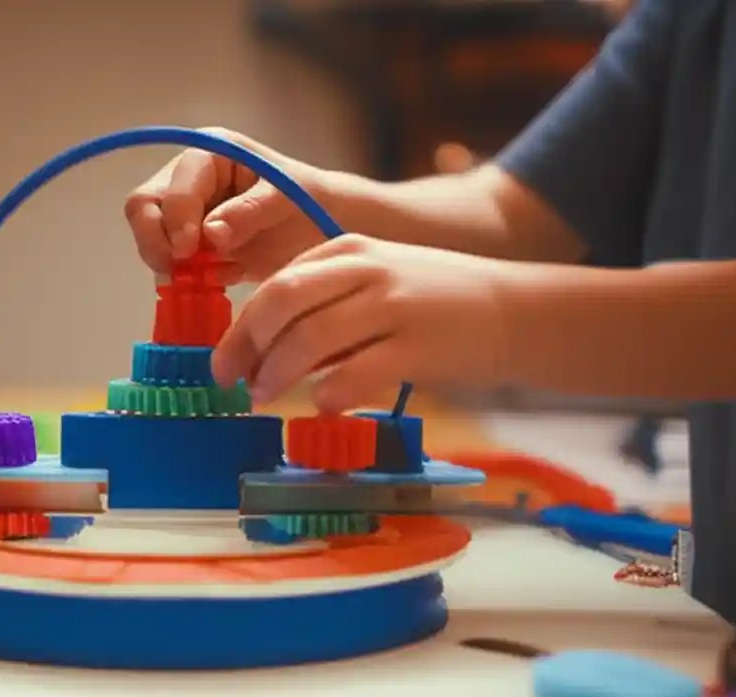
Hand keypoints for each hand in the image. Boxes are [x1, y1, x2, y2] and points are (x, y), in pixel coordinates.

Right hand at [125, 128, 346, 281]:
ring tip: (211, 275)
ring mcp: (187, 216)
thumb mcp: (288, 199)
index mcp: (210, 156)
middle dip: (158, 244)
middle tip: (182, 271)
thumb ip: (249, 212)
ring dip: (172, 265)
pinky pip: (171, 266)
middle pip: (144, 209)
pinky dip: (188, 279)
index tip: (191, 250)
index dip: (175, 220)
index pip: (171, 187)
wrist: (329, 227)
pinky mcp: (192, 248)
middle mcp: (190, 181)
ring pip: (151, 240)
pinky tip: (223, 278)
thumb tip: (210, 234)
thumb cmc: (312, 201)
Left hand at [211, 235, 516, 410]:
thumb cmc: (431, 303)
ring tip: (265, 396)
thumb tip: (262, 353)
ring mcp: (393, 305)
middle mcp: (366, 269)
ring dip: (278, 372)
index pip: (278, 284)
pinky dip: (329, 394)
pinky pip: (357, 372)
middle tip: (230, 379)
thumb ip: (324, 304)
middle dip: (246, 343)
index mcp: (348, 250)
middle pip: (283, 300)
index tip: (224, 360)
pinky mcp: (419, 344)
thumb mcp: (374, 283)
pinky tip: (321, 407)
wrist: (512, 309)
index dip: (242, 325)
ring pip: (311, 337)